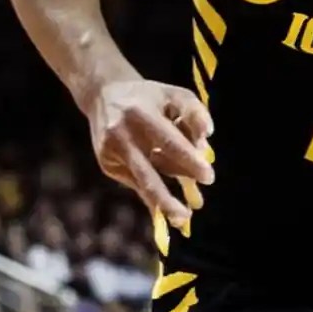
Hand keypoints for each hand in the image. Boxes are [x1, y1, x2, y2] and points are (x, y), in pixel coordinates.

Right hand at [87, 79, 214, 226]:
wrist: (104, 95)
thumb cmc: (148, 97)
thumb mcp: (173, 94)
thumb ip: (194, 112)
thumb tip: (206, 137)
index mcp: (140, 113)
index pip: (169, 142)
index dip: (189, 161)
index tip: (208, 176)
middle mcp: (121, 135)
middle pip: (149, 171)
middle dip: (172, 192)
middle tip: (197, 206)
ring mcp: (110, 152)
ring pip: (142, 181)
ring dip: (163, 201)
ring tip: (182, 217)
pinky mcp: (106, 163)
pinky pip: (135, 181)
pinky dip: (151, 193)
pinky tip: (164, 209)